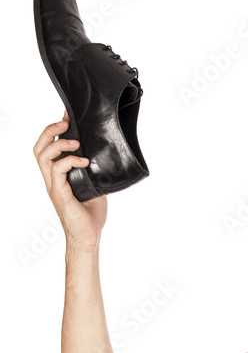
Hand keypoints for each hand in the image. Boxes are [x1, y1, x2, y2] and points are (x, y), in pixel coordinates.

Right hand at [33, 111, 107, 250]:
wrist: (90, 236)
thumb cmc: (91, 214)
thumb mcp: (95, 186)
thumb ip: (93, 171)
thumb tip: (104, 154)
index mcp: (58, 176)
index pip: (47, 147)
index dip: (53, 130)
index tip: (67, 116)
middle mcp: (52, 179)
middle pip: (38, 148)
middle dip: (49, 130)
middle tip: (65, 122)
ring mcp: (54, 186)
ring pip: (43, 156)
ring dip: (58, 143)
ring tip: (74, 141)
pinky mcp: (59, 194)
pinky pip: (57, 170)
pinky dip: (69, 161)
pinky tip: (83, 161)